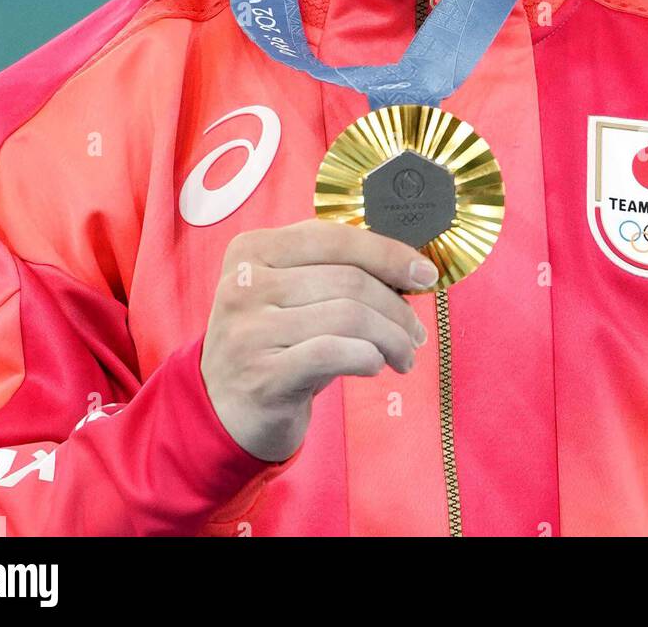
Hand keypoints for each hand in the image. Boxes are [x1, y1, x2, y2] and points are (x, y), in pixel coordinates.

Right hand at [200, 219, 435, 461]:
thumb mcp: (288, 296)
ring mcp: (249, 330)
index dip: (387, 253)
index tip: (424, 274)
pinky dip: (367, 357)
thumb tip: (407, 267)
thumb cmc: (272, 344)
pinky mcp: (262, 375)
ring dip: (391, 338)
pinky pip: (334, 354)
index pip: (332, 237)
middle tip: (415, 331)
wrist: (223, 410)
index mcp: (252, 250)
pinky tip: (375, 366)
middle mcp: (244, 284)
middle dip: (396, 307)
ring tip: (403, 355)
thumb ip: (331, 270)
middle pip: (348, 280)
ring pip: (349, 317)